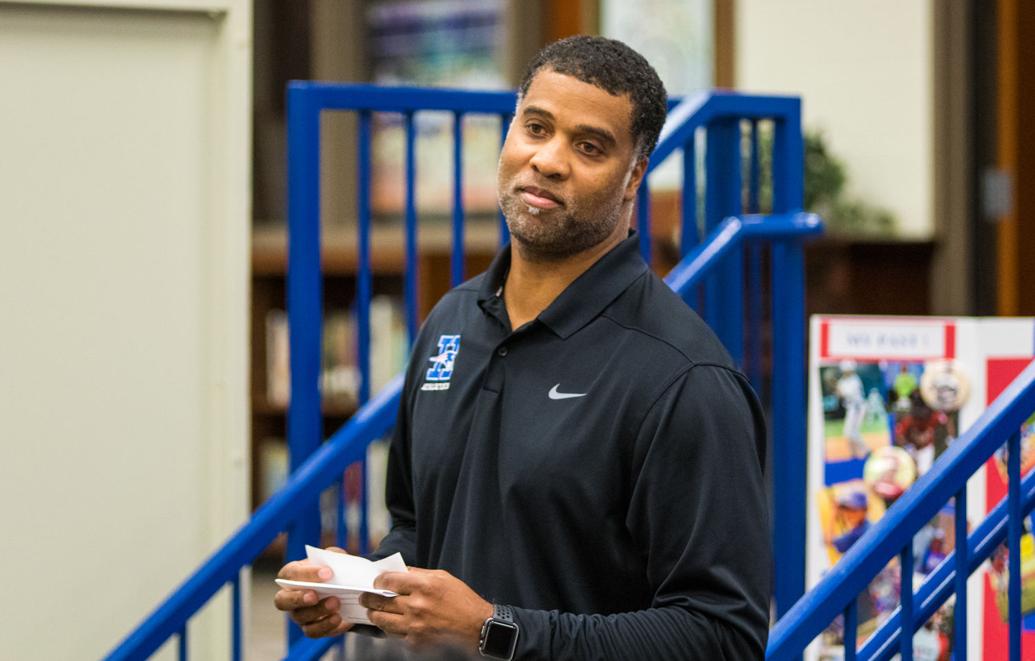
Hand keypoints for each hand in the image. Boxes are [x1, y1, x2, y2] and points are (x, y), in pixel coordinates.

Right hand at [273, 546, 353, 637]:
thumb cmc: (334, 569)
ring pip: (300, 617)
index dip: (307, 574)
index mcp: (292, 575)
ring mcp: (298, 614)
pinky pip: (313, 631)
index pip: (291, 574)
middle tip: (315, 595)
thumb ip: (334, 558)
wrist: (345, 588)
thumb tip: (338, 564)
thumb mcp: (335, 558)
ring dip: (318, 611)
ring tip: (336, 603)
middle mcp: (289, 596)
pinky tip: (339, 618)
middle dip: (298, 598)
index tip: (328, 573)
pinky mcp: (310, 628)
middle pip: (282, 601)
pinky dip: (326, 626)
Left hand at [359, 568, 492, 648]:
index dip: (378, 580)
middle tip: (365, 597)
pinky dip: (391, 629)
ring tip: (372, 611)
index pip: (388, 580)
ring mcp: (414, 626)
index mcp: (424, 585)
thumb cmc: (462, 601)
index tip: (376, 582)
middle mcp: (416, 605)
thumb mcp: (443, 577)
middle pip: (380, 601)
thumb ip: (419, 574)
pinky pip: (394, 635)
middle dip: (369, 598)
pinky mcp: (415, 642)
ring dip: (375, 615)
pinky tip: (392, 624)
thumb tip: (398, 573)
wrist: (477, 627)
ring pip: (382, 620)